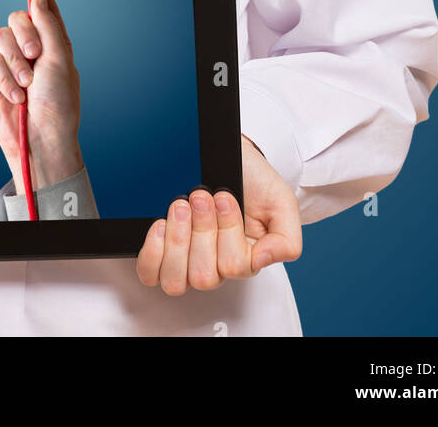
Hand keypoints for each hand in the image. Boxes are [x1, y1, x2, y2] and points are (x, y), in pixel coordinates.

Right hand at [0, 0, 82, 193]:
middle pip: (17, 16)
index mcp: (53, 41)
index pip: (43, 8)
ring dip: (14, 60)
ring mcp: (11, 62)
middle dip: (25, 32)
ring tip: (26, 84)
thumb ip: (48, 26)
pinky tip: (14, 96)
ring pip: (0, 36)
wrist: (39, 138)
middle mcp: (31, 48)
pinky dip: (3, 78)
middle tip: (35, 53)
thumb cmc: (58, 103)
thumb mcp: (60, 60)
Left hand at [135, 135, 301, 294]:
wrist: (225, 156)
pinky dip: (153, 251)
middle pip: (203, 277)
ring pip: (176, 280)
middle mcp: (215, 265)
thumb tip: (265, 260)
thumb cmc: (252, 181)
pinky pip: (151, 273)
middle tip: (201, 196)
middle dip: (201, 229)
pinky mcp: (163, 252)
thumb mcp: (282, 203)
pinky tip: (161, 224)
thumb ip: (286, 240)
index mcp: (244, 260)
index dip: (226, 230)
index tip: (225, 197)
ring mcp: (187, 261)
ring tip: (181, 205)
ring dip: (178, 238)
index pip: (233, 268)